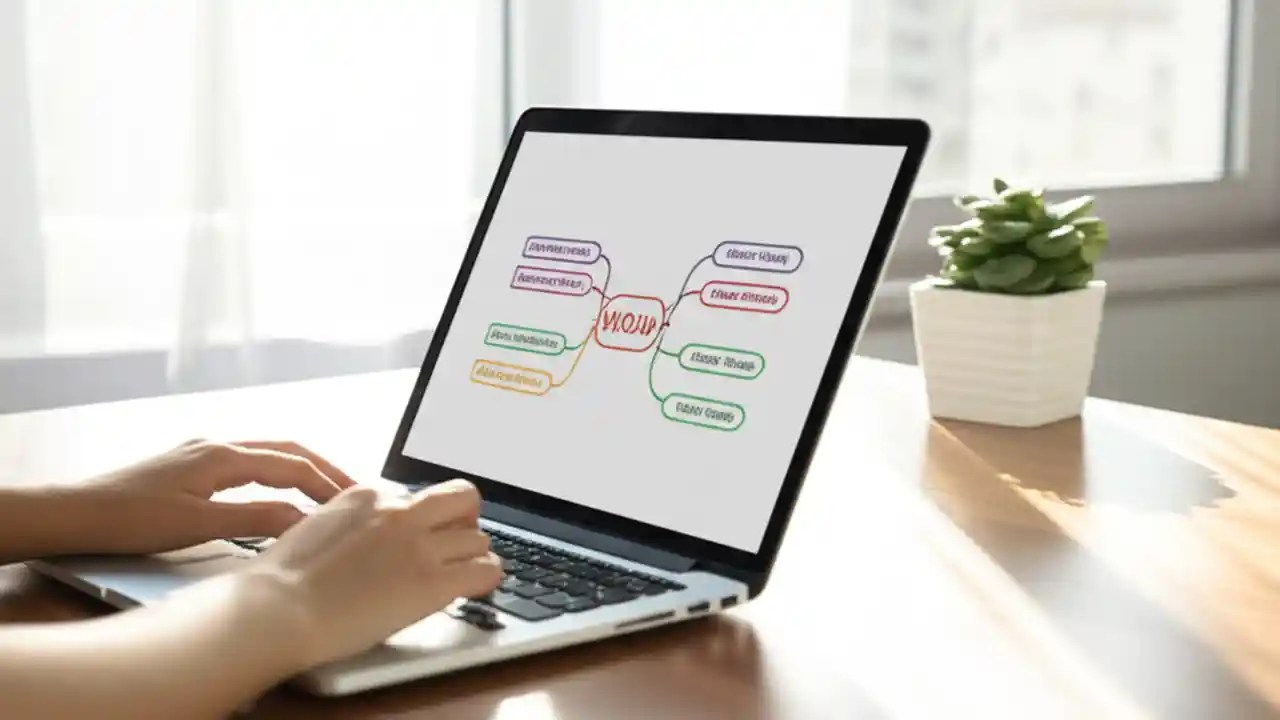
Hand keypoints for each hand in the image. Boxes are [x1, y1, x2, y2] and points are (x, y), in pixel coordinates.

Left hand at [64, 439, 355, 554]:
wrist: (75, 513)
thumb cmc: (131, 520)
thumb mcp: (199, 525)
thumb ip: (255, 520)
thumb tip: (304, 519)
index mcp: (224, 456)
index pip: (293, 465)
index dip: (327, 484)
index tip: (356, 504)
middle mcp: (217, 445)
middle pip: (286, 449)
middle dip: (324, 468)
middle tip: (356, 490)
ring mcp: (202, 452)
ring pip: (267, 452)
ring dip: (301, 468)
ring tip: (326, 490)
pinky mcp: (190, 465)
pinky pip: (248, 461)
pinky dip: (276, 472)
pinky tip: (277, 490)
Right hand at [243, 480, 501, 665]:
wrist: (278, 608)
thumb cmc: (281, 581)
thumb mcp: (317, 528)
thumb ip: (351, 525)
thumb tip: (369, 541)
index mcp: (369, 494)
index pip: (420, 497)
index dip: (424, 521)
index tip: (421, 538)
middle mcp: (401, 512)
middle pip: (463, 499)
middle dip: (464, 521)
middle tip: (454, 547)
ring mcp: (420, 545)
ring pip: (479, 538)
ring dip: (473, 556)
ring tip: (460, 576)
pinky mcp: (434, 582)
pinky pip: (487, 570)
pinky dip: (486, 579)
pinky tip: (473, 591)